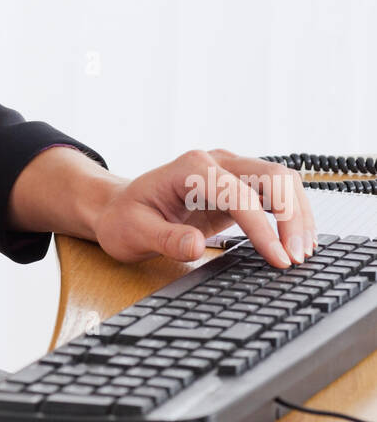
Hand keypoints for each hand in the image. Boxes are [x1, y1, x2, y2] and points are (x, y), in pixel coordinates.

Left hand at [87, 148, 315, 269]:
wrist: (118, 207)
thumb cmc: (124, 218)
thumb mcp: (133, 233)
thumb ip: (164, 239)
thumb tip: (194, 246)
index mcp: (190, 169)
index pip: (239, 193)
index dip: (262, 227)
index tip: (278, 259)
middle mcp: (215, 162)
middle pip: (272, 176)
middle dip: (293, 216)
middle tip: (298, 258)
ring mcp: (230, 171)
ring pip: (281, 180)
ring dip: (299, 214)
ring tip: (303, 253)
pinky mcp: (239, 186)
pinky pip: (276, 192)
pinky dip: (292, 214)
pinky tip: (297, 241)